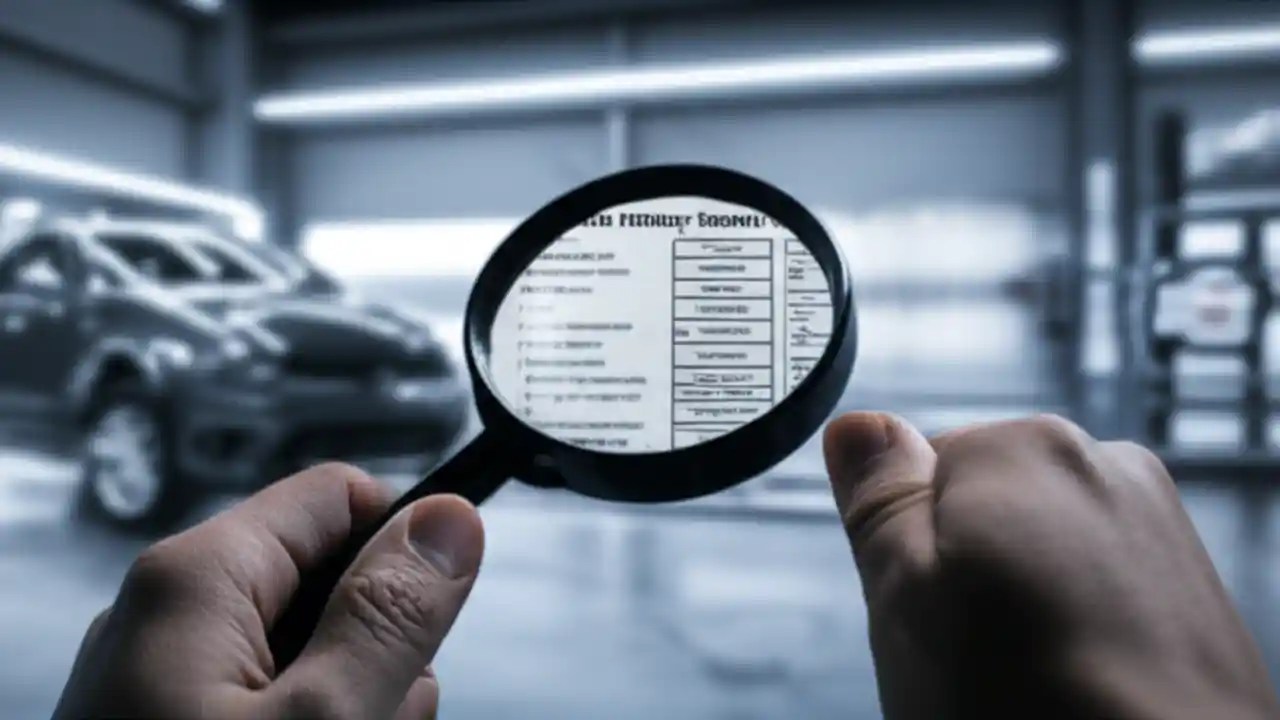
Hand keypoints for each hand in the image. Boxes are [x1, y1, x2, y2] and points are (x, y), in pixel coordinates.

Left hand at [53, 463, 484, 719]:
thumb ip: (391, 617)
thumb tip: (451, 519)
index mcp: (196, 581)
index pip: (338, 499)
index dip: (401, 551)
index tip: (430, 624)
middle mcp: (169, 617)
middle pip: (332, 586)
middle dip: (380, 661)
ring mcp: (165, 683)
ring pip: (313, 663)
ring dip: (354, 716)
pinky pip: (273, 713)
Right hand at [824, 413, 1278, 719]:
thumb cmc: (1033, 706)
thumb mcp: (907, 595)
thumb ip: (879, 497)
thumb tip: (856, 428)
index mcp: (1023, 447)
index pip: (917, 472)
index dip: (908, 550)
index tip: (928, 606)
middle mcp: (1103, 464)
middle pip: (983, 504)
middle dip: (969, 570)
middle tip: (970, 649)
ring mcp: (1156, 525)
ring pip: (1041, 549)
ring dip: (1024, 603)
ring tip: (1027, 673)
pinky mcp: (1190, 589)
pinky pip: (1096, 588)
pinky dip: (1079, 628)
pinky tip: (1076, 681)